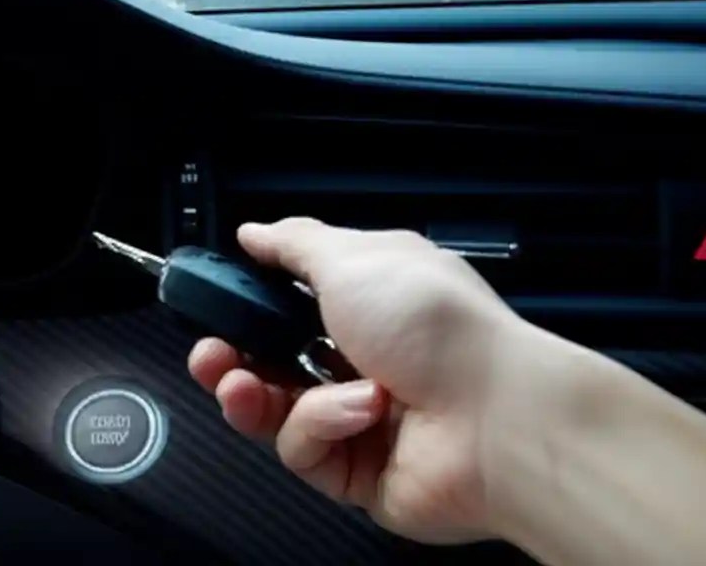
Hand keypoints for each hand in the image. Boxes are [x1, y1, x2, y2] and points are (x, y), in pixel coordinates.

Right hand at [188, 218, 550, 543]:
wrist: (495, 418)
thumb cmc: (435, 325)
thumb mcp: (355, 257)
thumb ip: (294, 245)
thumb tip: (254, 232)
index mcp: (369, 302)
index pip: (289, 303)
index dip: (247, 306)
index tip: (215, 302)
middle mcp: (364, 359)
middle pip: (271, 363)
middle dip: (230, 359)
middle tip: (210, 355)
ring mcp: (360, 420)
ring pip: (276, 412)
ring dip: (254, 396)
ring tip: (243, 386)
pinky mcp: (358, 473)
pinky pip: (306, 450)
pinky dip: (321, 425)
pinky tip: (356, 411)